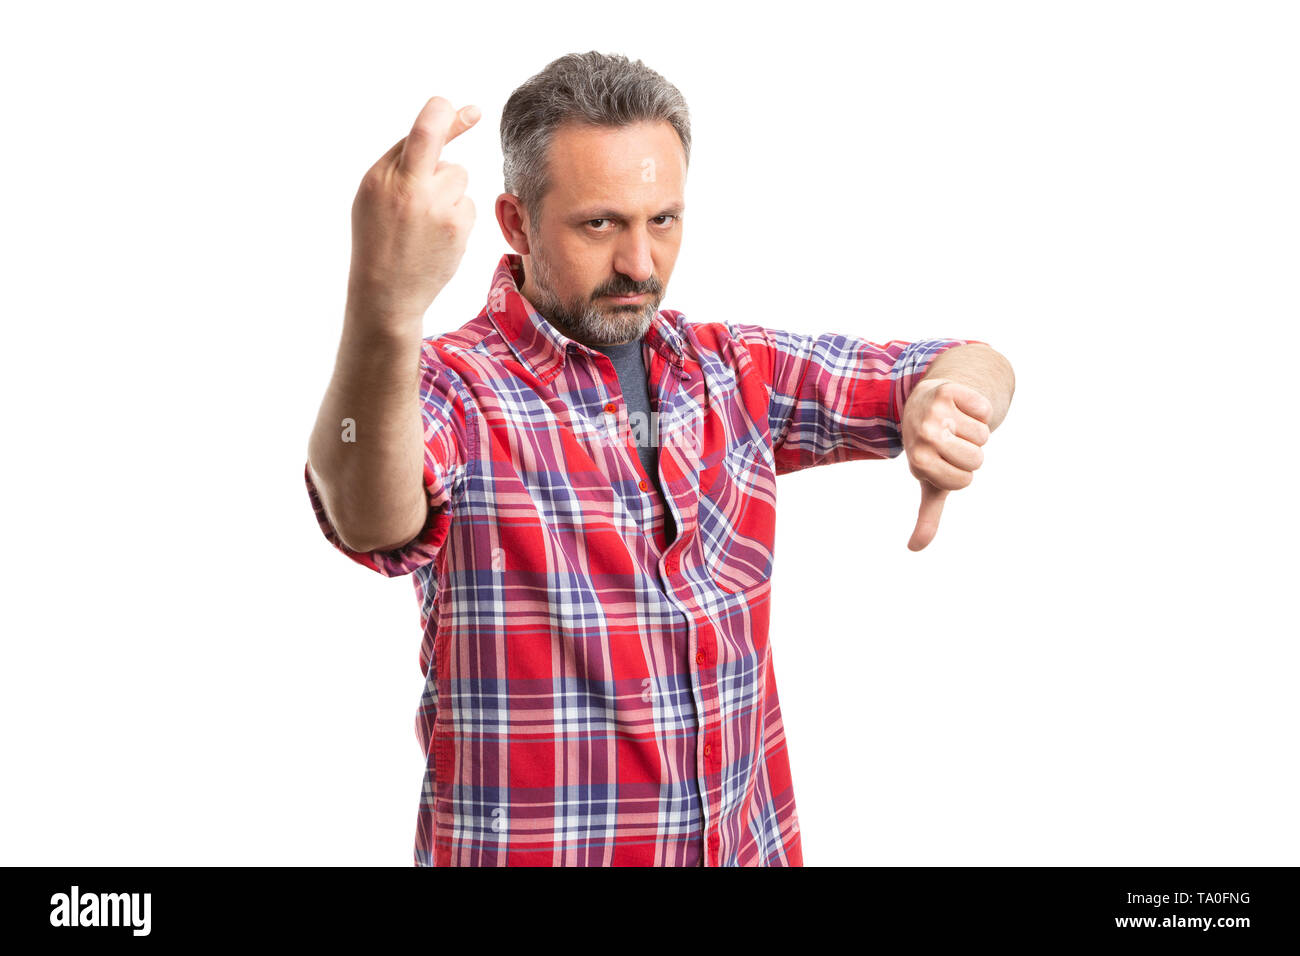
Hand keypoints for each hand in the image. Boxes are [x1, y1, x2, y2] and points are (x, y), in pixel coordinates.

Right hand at [346, 96, 479, 323]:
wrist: (386, 291)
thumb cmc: (378, 237)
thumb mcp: (373, 195)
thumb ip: (400, 163)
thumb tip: (437, 129)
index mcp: (383, 178)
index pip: (419, 133)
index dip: (441, 114)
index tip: (452, 105)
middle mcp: (410, 190)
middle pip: (439, 141)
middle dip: (455, 121)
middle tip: (473, 111)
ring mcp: (437, 209)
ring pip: (458, 175)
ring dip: (448, 187)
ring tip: (427, 216)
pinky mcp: (458, 228)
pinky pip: (467, 203)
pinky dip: (457, 213)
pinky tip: (439, 233)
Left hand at [900, 378, 991, 550]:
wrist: (923, 403)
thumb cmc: (930, 449)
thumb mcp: (929, 481)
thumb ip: (926, 516)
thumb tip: (914, 548)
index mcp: (919, 460)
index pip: (964, 480)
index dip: (962, 474)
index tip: (945, 463)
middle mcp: (923, 435)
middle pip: (976, 459)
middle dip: (970, 454)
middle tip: (951, 443)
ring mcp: (935, 411)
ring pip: (983, 434)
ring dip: (975, 431)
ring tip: (955, 425)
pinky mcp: (948, 389)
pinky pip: (984, 409)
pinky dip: (978, 409)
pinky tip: (960, 408)